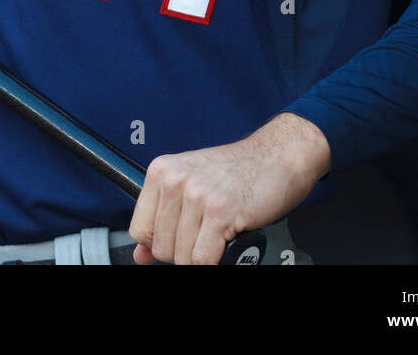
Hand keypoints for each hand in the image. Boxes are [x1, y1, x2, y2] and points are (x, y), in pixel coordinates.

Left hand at [128, 111, 330, 265]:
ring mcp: (198, 194)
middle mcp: (176, 180)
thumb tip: (141, 256)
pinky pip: (203, 260)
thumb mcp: (193, 186)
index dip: (160, 243)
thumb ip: (164, 219)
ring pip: (183, 258)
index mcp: (162, 171)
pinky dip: (217, 260)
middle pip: (162, 248)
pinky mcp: (221, 211)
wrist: (278, 156)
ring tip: (218, 234)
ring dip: (202, 256)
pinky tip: (229, 239)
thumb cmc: (237, 172)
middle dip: (185, 251)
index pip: (139, 230)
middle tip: (207, 233)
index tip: (179, 237)